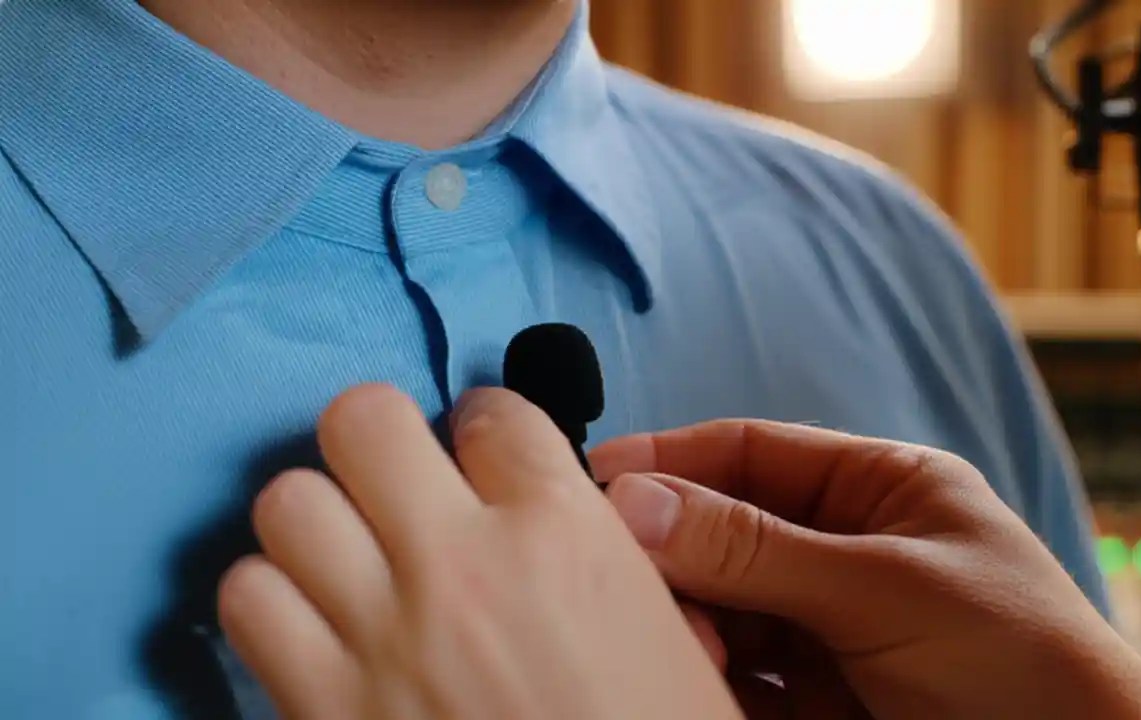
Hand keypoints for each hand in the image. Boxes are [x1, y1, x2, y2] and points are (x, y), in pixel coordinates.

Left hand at [217, 385, 741, 719]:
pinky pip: (247, 600)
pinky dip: (271, 602)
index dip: (482, 429)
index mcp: (565, 535)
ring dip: (318, 524)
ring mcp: (381, 631)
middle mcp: (463, 562)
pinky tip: (311, 625)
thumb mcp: (671, 638)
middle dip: (379, 442)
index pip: (491, 412)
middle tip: (398, 483)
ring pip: (288, 502)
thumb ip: (605, 556)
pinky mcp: (318, 705)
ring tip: (349, 558)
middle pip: (362, 420)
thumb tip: (553, 518)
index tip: (480, 454)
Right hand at [593, 420, 1140, 719]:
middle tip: (629, 580)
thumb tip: (636, 498)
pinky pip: (739, 677)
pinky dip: (710, 679)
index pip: (751, 455)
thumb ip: (757, 549)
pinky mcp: (815, 698)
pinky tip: (704, 682)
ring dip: (690, 621)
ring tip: (682, 642)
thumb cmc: (1024, 659)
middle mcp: (843, 551)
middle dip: (676, 555)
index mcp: (876, 492)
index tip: (600, 475)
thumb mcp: (884, 587)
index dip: (673, 460)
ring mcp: (826, 627)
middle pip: (723, 534)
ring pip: (722, 609)